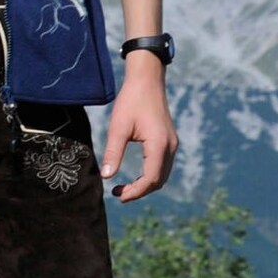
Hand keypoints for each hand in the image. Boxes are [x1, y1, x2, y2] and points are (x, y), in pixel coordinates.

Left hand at [103, 63, 177, 199]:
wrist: (147, 81)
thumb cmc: (130, 101)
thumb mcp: (117, 127)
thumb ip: (113, 152)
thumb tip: (106, 176)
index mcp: (159, 144)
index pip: (151, 178)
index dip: (136, 192)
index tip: (119, 196)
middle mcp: (170, 147)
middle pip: (159, 180)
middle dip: (140, 191)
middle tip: (118, 194)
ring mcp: (172, 144)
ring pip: (163, 174)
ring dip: (146, 185)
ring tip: (124, 188)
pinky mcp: (169, 141)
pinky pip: (163, 165)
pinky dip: (151, 175)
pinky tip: (135, 176)